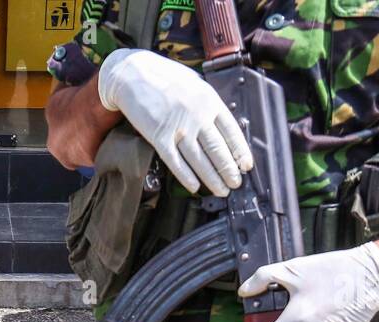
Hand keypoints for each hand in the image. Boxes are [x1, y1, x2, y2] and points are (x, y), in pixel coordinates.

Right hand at [97, 48, 252, 195]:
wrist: (132, 74)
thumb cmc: (164, 77)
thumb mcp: (195, 84)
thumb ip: (208, 104)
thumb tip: (221, 128)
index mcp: (209, 100)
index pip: (232, 131)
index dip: (240, 151)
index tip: (246, 166)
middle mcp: (196, 115)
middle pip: (218, 149)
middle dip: (229, 170)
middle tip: (235, 183)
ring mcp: (178, 127)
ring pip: (199, 160)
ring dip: (212, 178)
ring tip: (221, 190)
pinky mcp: (159, 137)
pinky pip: (175, 162)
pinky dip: (186, 177)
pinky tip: (195, 187)